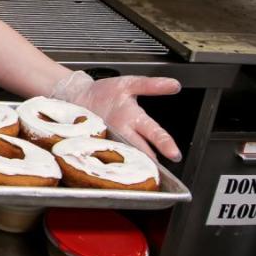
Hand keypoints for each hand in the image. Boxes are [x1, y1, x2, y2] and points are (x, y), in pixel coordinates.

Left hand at [55, 72, 182, 161]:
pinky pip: (95, 150)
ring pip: (119, 154)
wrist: (80, 94)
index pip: (155, 134)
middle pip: (139, 149)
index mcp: (136, 120)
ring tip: (129, 168)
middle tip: (155, 171)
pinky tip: (100, 159)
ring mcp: (107, 139)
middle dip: (147, 160)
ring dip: (124, 161)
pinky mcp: (89, 142)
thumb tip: (175, 85)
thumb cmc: (107, 92)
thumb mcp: (131, 84)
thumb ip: (151, 85)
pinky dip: (98, 155)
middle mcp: (123, 134)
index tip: (175, 155)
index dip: (165, 144)